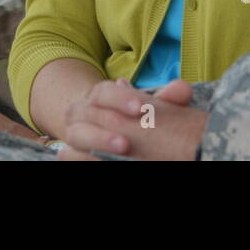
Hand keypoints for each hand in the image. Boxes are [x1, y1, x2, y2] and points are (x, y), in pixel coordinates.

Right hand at [58, 78, 206, 160]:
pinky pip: (68, 156)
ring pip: (73, 134)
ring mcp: (75, 135)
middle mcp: (81, 114)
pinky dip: (79, 157)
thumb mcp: (150, 111)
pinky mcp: (73, 154)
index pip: (103, 92)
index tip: (141, 108)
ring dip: (96, 141)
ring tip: (123, 148)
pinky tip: (98, 160)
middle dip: (107, 122)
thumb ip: (166, 100)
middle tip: (129, 139)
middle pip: (83, 111)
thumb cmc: (136, 122)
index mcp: (99, 98)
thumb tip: (182, 89)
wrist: (113, 139)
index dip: (120, 98)